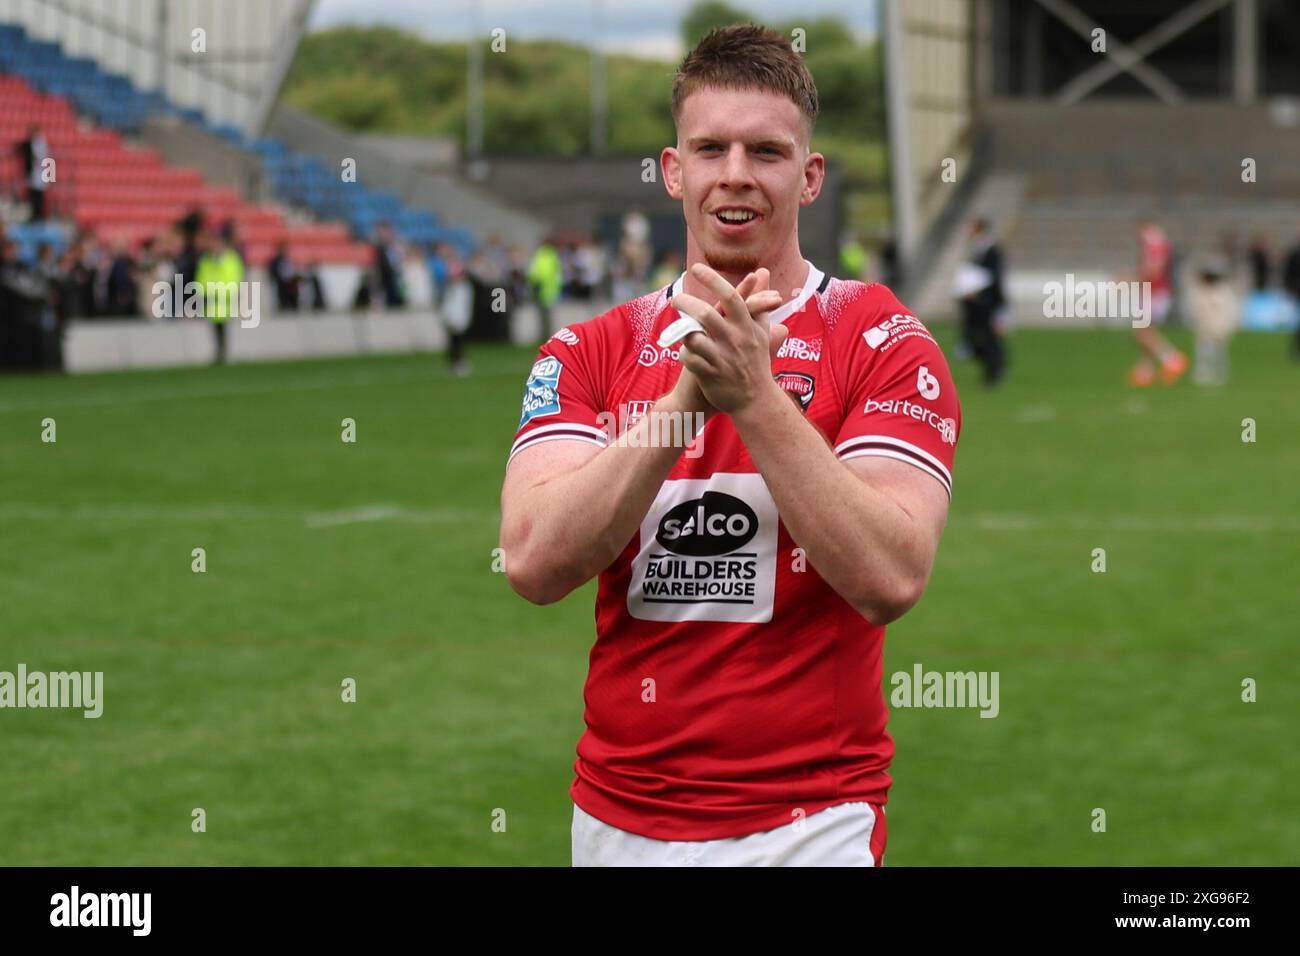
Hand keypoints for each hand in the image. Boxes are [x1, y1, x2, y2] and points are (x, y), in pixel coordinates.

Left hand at [671, 264, 786, 414]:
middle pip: (706, 314)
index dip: (712, 280)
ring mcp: (721, 359)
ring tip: (679, 328)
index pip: (730, 297)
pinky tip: (685, 352)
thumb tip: (762, 271)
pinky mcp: (709, 375)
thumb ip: (759, 300)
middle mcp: (734, 341)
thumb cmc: (756, 360)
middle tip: (676, 299)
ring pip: (694, 337)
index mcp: (747, 327)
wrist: (755, 400)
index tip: (696, 268)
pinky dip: (683, 353)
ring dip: (683, 330)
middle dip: (686, 303)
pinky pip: (688, 359)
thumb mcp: (761, 329)